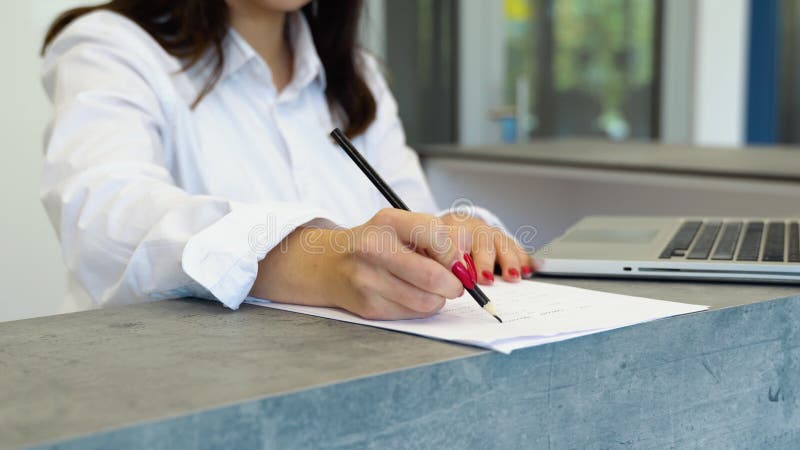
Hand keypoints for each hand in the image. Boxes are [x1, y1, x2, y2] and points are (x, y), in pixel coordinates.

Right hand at [251, 209, 467, 319]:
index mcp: (387, 221)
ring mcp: (368, 281)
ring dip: (439, 298)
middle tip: (456, 283)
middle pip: (433, 277)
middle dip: (454, 284)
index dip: (456, 254)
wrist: (327, 263)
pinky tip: (410, 294)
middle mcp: (373, 249)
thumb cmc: (375, 242)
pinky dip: (421, 307)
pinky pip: (413, 314)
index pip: (438, 236)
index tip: (457, 261)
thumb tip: (465, 264)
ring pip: (427, 301)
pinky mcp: (368, 307)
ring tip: (431, 287)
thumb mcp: (401, 226)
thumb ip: (436, 237)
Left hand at [440, 213, 533, 284]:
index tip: (462, 274)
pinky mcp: (507, 243)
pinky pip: (519, 250)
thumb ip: (441, 263)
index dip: (459, 256)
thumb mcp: (438, 250)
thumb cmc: (447, 245)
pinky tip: (530, 270)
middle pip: (483, 241)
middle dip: (485, 261)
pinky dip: (525, 261)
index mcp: (455, 229)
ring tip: (512, 277)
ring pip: (503, 245)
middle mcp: (476, 230)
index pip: (456, 239)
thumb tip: (447, 281)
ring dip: (509, 262)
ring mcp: (494, 235)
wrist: (458, 228)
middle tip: (485, 279)